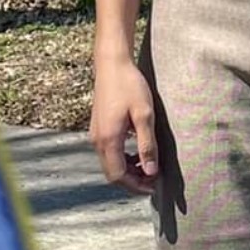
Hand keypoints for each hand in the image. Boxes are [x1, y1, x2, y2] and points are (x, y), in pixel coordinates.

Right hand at [89, 52, 158, 194]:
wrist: (112, 64)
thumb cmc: (130, 86)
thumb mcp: (144, 115)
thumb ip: (147, 145)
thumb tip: (150, 172)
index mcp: (108, 140)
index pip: (118, 176)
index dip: (136, 185)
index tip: (154, 185)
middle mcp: (98, 140)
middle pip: (112, 173)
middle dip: (132, 181)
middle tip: (153, 179)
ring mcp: (96, 133)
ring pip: (109, 163)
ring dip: (127, 169)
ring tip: (147, 165)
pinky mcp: (98, 127)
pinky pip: (108, 152)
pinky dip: (122, 158)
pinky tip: (136, 151)